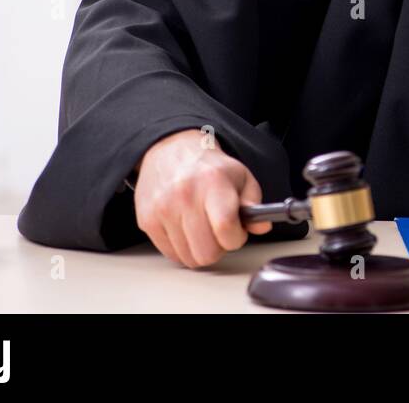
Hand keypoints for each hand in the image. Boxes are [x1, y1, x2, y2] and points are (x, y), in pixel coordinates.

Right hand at [132, 128, 271, 268]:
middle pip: (207, 253)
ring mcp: (163, 209)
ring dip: (200, 249)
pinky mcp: (147, 221)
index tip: (237, 232)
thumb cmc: (209, 168)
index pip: (225, 229)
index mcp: (213, 183)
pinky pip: (171, 255)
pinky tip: (187, 229)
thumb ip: (254, 203)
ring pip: (189, 258)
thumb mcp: (241, 177)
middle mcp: (185, 195)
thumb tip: (261, 226)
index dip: (236, 238)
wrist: (171, 151)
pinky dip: (183, 248)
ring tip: (203, 228)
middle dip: (219, 247)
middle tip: (219, 232)